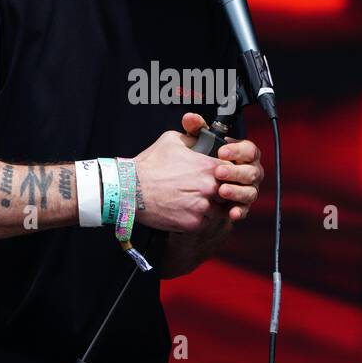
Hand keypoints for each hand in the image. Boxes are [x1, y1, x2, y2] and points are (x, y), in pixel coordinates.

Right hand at [132, 114, 222, 232]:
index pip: (231, 172)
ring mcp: (202, 207)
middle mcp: (208, 187)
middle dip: (220, 193)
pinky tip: (187, 212)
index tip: (217, 178)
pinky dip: (200, 220)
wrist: (130, 189)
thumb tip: (200, 138)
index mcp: (207, 167)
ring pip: (219, 210)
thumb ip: (193, 138)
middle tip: (205, 192)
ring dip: (211, 208)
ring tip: (195, 203)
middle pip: (228, 193)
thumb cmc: (149, 165)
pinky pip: (206, 223)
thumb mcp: (172, 140)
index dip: (226, 175)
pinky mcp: (193, 223)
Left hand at [179, 112, 262, 223]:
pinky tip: (230, 212)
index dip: (237, 150)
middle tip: (218, 172)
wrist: (197, 187)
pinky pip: (244, 209)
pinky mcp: (242, 205)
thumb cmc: (202, 161)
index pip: (249, 149)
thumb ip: (197, 129)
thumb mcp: (198, 143)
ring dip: (237, 191)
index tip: (221, 152)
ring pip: (250, 191)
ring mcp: (248, 189)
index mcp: (243, 154)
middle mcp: (249, 171)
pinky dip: (238, 210)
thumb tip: (190, 118)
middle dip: (235, 171)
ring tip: (222, 190)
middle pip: (252, 170)